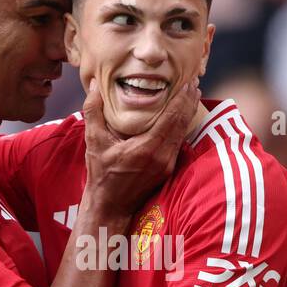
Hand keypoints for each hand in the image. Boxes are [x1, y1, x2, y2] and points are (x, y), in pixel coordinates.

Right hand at [82, 75, 199, 218]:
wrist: (110, 205)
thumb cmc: (101, 174)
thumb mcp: (93, 141)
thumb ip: (93, 111)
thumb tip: (93, 84)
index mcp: (147, 148)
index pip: (171, 118)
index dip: (181, 98)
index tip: (187, 81)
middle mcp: (162, 156)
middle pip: (182, 123)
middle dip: (189, 101)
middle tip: (193, 80)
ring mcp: (167, 164)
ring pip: (183, 132)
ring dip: (188, 112)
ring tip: (192, 94)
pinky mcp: (167, 169)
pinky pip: (179, 142)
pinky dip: (182, 125)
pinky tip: (183, 115)